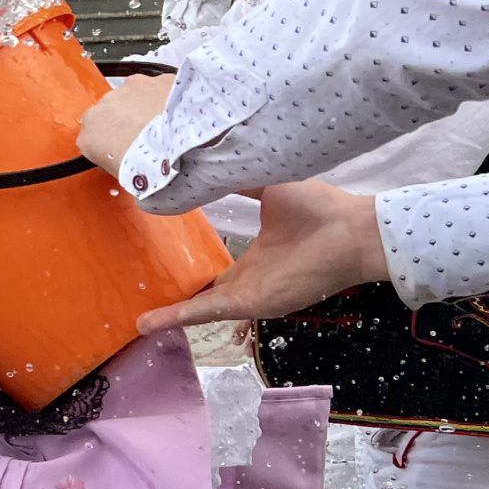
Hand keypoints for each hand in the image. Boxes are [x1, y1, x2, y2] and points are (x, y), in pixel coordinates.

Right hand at [77, 73, 175, 175]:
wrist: (182, 143)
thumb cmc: (152, 162)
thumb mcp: (123, 175)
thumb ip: (115, 162)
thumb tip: (126, 163)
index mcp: (90, 135)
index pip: (92, 137)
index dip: (109, 143)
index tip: (122, 149)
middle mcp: (104, 107)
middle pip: (110, 112)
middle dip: (125, 121)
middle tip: (144, 138)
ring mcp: (129, 89)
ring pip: (133, 95)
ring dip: (144, 106)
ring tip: (162, 125)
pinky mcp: (155, 79)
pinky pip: (158, 88)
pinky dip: (165, 97)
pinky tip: (177, 113)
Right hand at [136, 181, 388, 333]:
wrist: (350, 232)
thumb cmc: (317, 207)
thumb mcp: (268, 185)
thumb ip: (236, 179)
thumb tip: (199, 166)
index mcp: (254, 251)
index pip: (215, 263)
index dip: (188, 262)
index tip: (159, 254)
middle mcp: (248, 274)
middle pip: (205, 289)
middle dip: (177, 297)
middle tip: (141, 296)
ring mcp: (249, 290)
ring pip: (200, 305)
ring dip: (170, 314)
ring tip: (138, 322)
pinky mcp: (250, 300)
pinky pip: (206, 310)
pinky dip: (177, 317)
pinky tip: (149, 322)